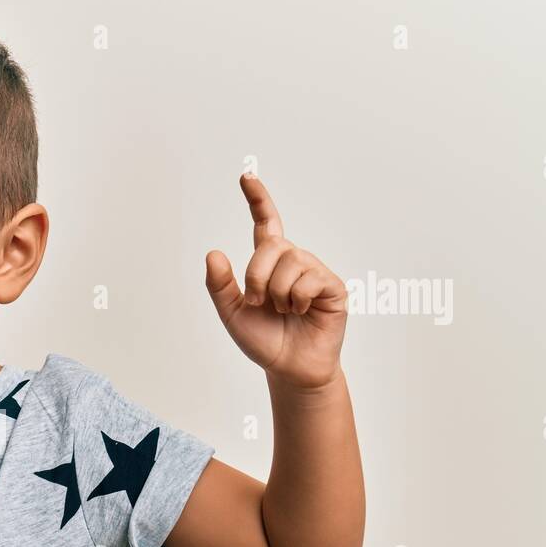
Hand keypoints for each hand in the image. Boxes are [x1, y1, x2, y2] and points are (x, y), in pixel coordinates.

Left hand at [204, 174, 347, 389]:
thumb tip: (213, 253)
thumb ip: (220, 285)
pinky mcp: (332, 287)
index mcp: (268, 265)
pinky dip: (297, 299)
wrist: (289, 369)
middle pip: (271, 245)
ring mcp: (314, 272)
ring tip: (283, 311)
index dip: (258, 200)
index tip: (247, 176)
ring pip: (290, 262)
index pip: (265, 225)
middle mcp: (293, 262)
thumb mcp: (232, 314)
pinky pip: (310, 279)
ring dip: (277, 292)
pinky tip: (301, 312)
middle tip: (257, 302)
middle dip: (256, 275)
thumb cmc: (264, 340)